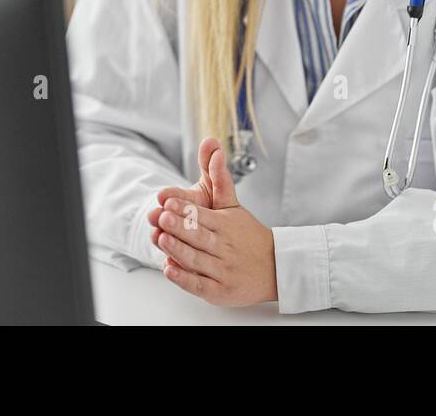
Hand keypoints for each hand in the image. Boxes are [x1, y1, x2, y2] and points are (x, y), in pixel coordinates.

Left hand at [147, 138, 277, 306]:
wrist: (274, 267)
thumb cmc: (247, 235)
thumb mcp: (233, 205)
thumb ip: (219, 178)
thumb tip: (212, 144)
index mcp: (227, 224)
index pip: (202, 215)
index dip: (184, 209)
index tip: (167, 201)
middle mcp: (225, 247)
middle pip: (199, 236)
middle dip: (179, 227)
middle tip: (161, 217)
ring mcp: (223, 270)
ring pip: (196, 260)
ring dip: (178, 250)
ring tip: (161, 240)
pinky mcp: (220, 291)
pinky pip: (199, 284)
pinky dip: (183, 278)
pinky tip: (169, 269)